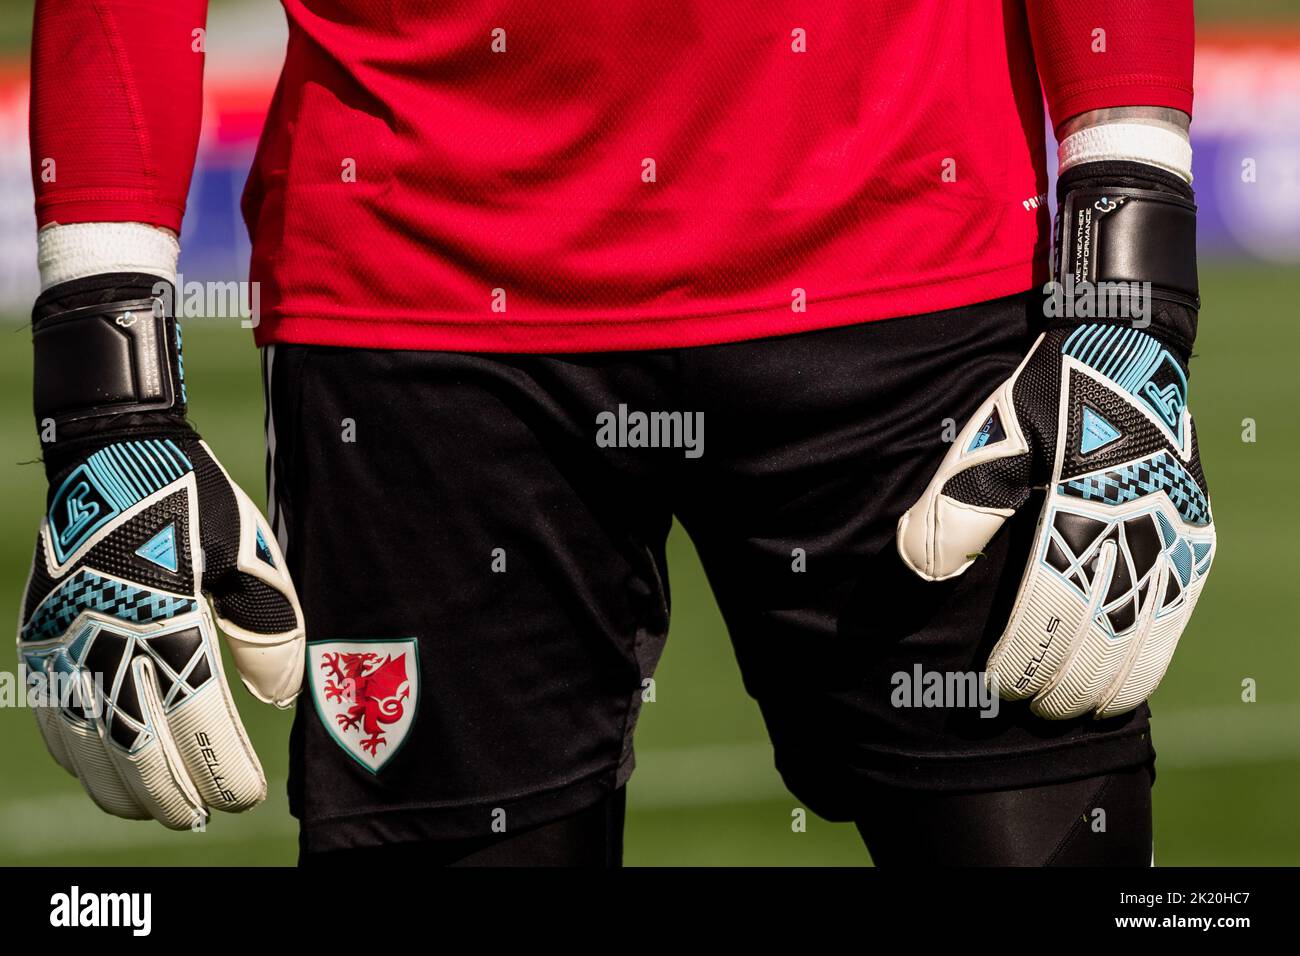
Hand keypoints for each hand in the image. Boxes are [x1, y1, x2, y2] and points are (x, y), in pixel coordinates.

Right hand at [18, 275, 303, 828]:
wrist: (113, 455)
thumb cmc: (194, 503)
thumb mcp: (251, 554)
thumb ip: (272, 630)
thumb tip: (280, 700)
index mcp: (168, 620)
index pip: (199, 724)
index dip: (223, 772)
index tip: (249, 794)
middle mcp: (108, 640)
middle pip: (137, 750)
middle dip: (172, 795)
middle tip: (201, 817)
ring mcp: (64, 644)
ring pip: (87, 745)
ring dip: (123, 788)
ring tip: (158, 809)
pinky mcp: (39, 639)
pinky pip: (50, 718)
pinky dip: (78, 757)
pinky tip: (104, 770)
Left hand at [897, 163, 1214, 719]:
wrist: (1124, 352)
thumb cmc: (1046, 398)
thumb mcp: (989, 438)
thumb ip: (954, 507)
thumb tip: (921, 572)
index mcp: (1081, 516)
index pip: (1049, 619)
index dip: (1023, 662)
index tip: (995, 685)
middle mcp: (1137, 537)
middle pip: (1099, 645)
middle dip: (1060, 686)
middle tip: (1026, 703)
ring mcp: (1175, 543)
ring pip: (1146, 646)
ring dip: (1106, 687)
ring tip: (1070, 707)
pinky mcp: (1196, 541)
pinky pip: (1177, 621)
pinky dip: (1147, 662)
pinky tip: (1120, 679)